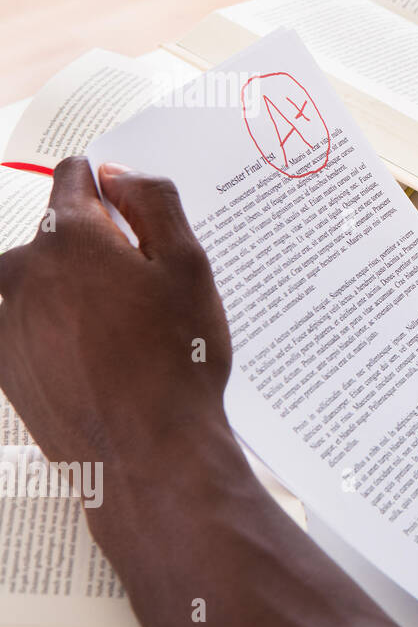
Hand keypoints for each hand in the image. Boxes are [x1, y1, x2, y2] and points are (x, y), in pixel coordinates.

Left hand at [0, 158, 234, 475]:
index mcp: (73, 237)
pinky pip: (19, 328)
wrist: (147, 452)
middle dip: (92, 249)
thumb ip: (153, 202)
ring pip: (34, 283)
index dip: (107, 185)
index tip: (129, 209)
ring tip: (121, 333)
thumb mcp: (190, 266)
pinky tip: (93, 358)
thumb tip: (117, 174)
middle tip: (142, 290)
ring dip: (68, 292)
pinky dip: (48, 332)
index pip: (73, 178)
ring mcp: (7, 320)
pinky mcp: (3, 364)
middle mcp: (26, 271)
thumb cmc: (177, 361)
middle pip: (54, 235)